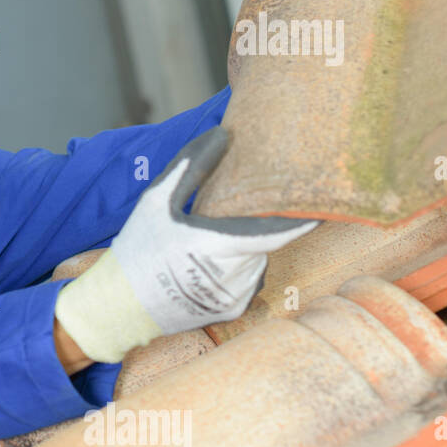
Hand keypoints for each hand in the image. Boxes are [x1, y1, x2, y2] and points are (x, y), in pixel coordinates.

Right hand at [54, 127, 317, 361]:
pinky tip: (202, 272)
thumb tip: (223, 135)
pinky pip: (247, 282)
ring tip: (201, 251)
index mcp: (219, 245)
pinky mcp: (233, 312)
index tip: (327, 205)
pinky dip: (234, 272)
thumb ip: (192, 166)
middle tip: (214, 225)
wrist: (119, 308)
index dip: (303, 219)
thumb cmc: (136, 250)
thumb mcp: (155, 201)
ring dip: (241, 251)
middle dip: (247, 230)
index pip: (277, 231)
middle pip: (261, 242)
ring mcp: (237, 297)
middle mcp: (235, 275)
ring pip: (257, 261)